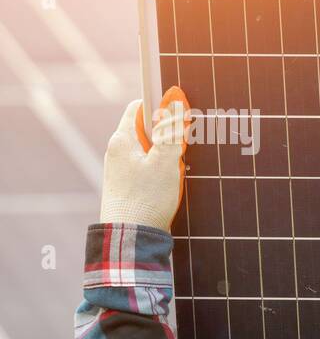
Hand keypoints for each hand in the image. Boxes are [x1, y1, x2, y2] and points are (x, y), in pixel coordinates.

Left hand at [100, 86, 190, 230]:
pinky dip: (162, 171)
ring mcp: (121, 169)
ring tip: (177, 172)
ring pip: (150, 151)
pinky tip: (171, 185)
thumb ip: (172, 130)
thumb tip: (176, 100)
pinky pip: (148, 168)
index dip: (161, 106)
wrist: (131, 238)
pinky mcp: (127, 185)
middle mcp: (117, 151)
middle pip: (147, 130)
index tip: (180, 113)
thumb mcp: (166, 161)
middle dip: (169, 135)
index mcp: (122, 139)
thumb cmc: (146, 199)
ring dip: (168, 156)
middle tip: (185, 148)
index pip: (139, 107)